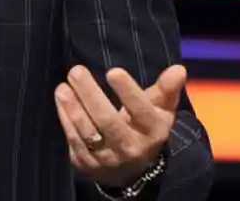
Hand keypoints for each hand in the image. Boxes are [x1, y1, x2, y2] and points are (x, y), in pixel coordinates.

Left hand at [53, 63, 184, 188]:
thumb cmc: (144, 127)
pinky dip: (66, 118)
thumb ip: (166, 89)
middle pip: (109, 121)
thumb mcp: (160, 110)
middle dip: (91, 95)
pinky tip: (61, 98)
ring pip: (88, 132)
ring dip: (73, 107)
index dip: (128, 92)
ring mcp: (109, 158)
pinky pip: (74, 140)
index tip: (112, 71)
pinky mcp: (88, 164)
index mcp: (153, 131)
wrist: (132, 169)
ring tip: (63, 85)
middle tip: (76, 71)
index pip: (141, 111)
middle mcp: (132, 147)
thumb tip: (178, 69)